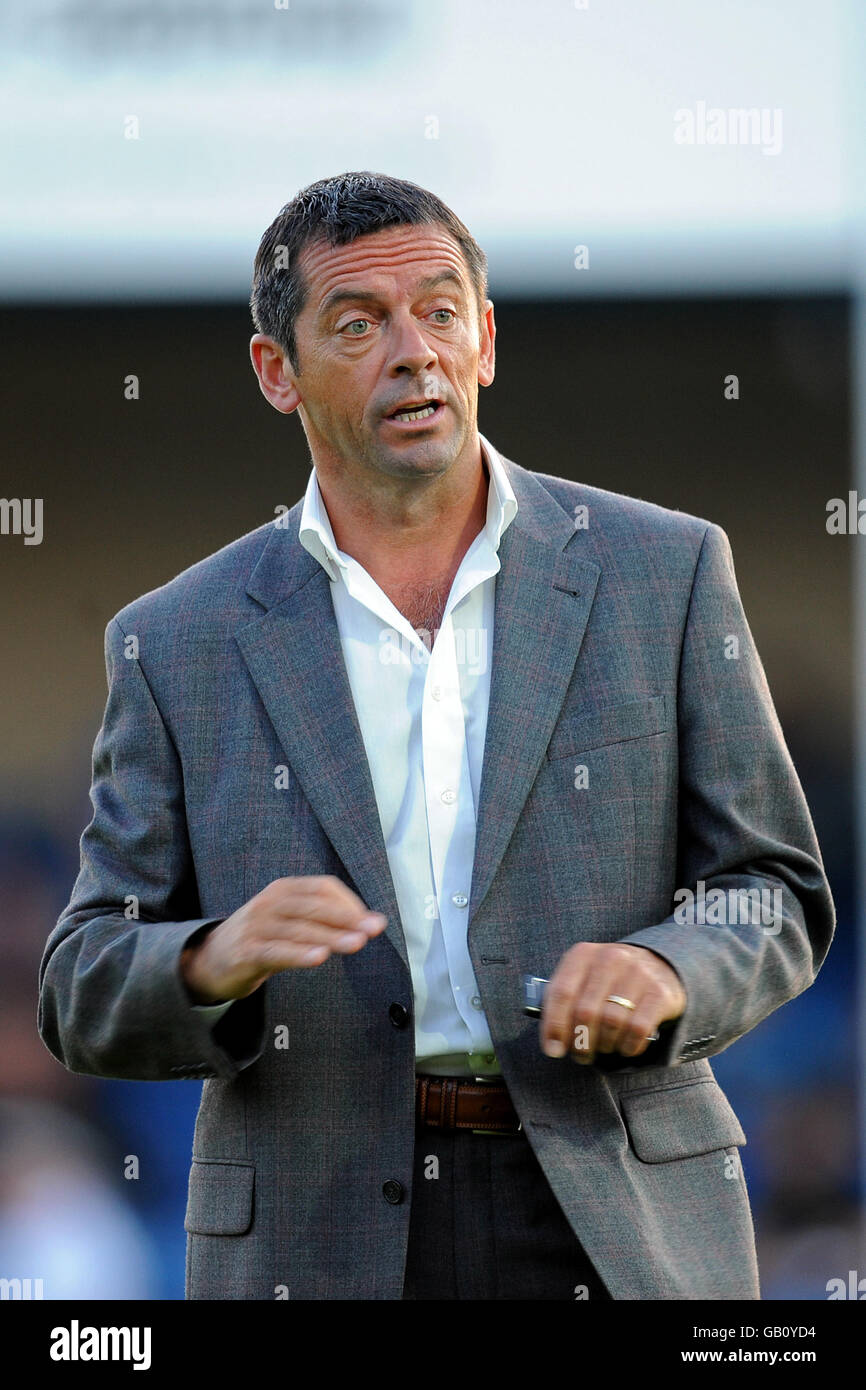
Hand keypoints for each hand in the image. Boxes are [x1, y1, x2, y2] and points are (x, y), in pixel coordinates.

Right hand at [180, 875, 387, 1003]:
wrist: (210, 959)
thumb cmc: (261, 938)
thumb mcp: (289, 920)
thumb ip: (321, 919)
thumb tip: (366, 924)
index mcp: (283, 889)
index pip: (322, 888)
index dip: (350, 903)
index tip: (372, 921)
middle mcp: (269, 902)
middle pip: (314, 906)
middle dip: (347, 918)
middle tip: (374, 930)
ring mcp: (256, 926)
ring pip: (299, 929)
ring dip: (331, 936)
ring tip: (357, 944)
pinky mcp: (246, 952)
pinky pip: (277, 952)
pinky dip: (300, 953)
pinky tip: (320, 957)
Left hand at [539, 942, 686, 1064]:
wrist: (659, 964)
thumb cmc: (609, 980)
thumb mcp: (583, 978)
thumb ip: (564, 1002)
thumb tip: (553, 1044)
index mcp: (583, 954)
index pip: (562, 993)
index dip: (554, 1026)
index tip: (553, 1050)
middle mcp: (610, 958)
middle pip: (586, 1012)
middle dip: (580, 1042)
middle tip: (581, 1054)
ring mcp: (638, 973)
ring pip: (611, 1022)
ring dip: (604, 1045)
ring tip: (603, 1049)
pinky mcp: (659, 992)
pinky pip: (638, 1029)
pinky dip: (628, 1046)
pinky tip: (625, 1047)